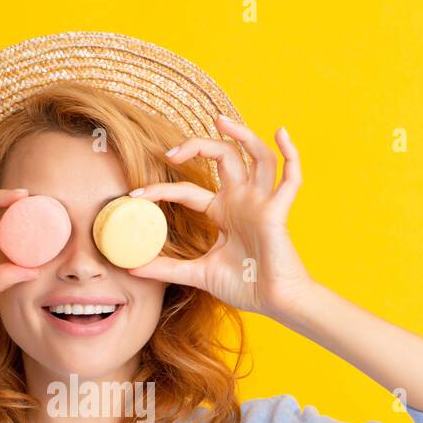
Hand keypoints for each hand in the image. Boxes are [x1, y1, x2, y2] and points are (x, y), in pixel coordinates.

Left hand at [125, 115, 315, 319]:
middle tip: (171, 151)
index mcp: (223, 212)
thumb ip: (167, 269)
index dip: (162, 190)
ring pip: (257, 156)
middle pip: (224, 157)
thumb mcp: (198, 274)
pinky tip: (281, 133)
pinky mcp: (278, 211)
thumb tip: (131, 268)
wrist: (274, 303)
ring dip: (242, 134)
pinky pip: (290, 178)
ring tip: (220, 120)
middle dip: (199, 146)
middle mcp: (242, 200)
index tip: (136, 195)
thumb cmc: (244, 286)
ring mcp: (261, 202)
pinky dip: (291, 154)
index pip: (188, 190)